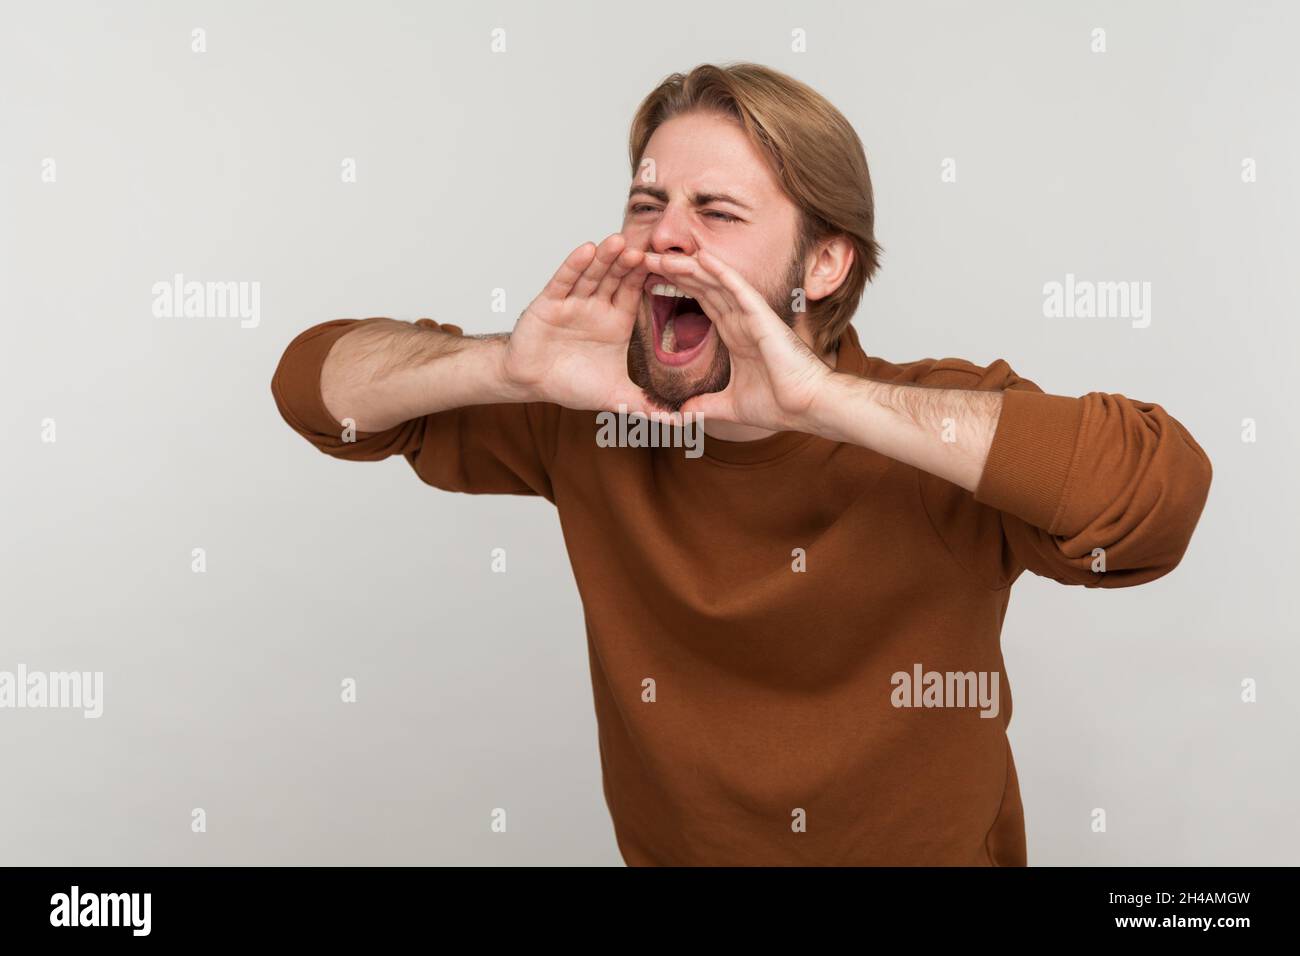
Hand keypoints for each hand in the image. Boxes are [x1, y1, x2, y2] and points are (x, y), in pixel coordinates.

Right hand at [503, 234, 670, 419]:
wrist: (532, 382)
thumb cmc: (571, 383)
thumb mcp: (615, 396)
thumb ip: (645, 405)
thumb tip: (678, 423)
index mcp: (617, 319)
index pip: (637, 291)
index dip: (650, 277)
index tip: (671, 264)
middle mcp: (598, 305)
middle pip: (617, 276)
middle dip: (630, 261)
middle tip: (648, 247)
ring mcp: (574, 300)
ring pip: (593, 273)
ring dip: (605, 257)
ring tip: (619, 241)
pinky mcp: (549, 301)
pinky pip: (564, 280)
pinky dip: (574, 266)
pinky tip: (587, 250)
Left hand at [642, 248, 832, 430]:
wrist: (807, 408)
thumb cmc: (780, 404)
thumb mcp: (730, 406)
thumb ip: (705, 407)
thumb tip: (683, 415)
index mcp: (735, 336)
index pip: (701, 304)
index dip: (677, 288)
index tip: (651, 278)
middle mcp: (742, 321)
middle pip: (703, 288)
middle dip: (676, 272)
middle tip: (647, 257)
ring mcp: (752, 317)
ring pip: (716, 284)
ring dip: (690, 267)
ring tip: (663, 255)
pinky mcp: (763, 318)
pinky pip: (739, 289)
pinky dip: (721, 272)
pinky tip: (702, 257)